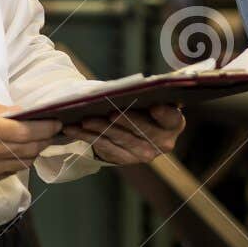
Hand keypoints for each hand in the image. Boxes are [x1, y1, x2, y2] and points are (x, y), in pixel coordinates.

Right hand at [0, 95, 61, 196]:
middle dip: (46, 138)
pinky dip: (21, 162)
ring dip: (36, 151)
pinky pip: (11, 173)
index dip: (46, 127)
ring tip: (39, 140)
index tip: (55, 120)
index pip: (27, 131)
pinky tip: (20, 154)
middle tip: (52, 130)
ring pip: (24, 163)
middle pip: (31, 148)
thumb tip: (17, 111)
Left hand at [71, 104, 185, 164]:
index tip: (154, 106)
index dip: (164, 113)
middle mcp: (163, 142)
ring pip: (120, 139)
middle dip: (126, 121)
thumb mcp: (151, 99)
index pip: (171, 118)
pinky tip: (73, 128)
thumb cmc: (146, 106)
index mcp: (174, 123)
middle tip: (111, 113)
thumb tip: (134, 87)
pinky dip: (86, 137)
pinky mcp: (125, 159)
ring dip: (100, 129)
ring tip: (85, 120)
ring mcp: (145, 153)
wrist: (139, 128)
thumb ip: (149, 94)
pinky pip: (104, 147)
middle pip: (142, 130)